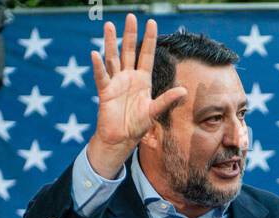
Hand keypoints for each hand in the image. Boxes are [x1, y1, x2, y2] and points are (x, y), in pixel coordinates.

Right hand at [87, 15, 186, 176]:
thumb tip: (184, 91)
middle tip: (130, 16)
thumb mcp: (154, 112)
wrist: (121, 139)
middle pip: (129, 51)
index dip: (149, 39)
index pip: (146, 54)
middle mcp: (129, 77)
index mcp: (142, 80)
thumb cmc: (137, 126)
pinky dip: (98, 66)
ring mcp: (116, 82)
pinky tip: (95, 54)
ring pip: (113, 58)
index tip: (152, 22)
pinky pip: (101, 77)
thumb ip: (167, 100)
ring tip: (109, 26)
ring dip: (111, 43)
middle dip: (130, 34)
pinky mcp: (105, 92)